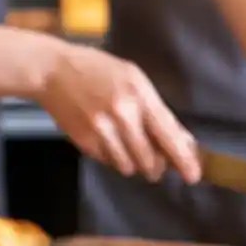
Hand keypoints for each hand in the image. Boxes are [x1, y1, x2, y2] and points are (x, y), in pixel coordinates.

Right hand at [38, 44, 200, 182]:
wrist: (52, 71)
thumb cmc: (98, 71)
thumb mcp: (134, 79)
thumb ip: (158, 111)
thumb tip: (183, 142)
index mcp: (139, 96)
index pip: (168, 136)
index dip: (183, 159)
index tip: (193, 175)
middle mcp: (122, 116)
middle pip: (150, 161)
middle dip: (156, 166)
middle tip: (156, 161)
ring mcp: (101, 131)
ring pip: (129, 167)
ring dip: (134, 163)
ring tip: (127, 143)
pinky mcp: (84, 142)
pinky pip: (109, 162)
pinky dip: (113, 157)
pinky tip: (107, 138)